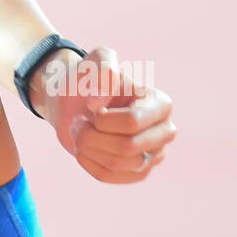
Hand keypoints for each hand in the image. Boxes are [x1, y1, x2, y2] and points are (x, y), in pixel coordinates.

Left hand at [31, 45, 175, 182]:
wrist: (72, 101)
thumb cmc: (88, 79)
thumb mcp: (95, 60)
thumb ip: (104, 67)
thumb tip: (100, 104)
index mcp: (160, 103)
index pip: (133, 122)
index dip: (103, 119)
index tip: (90, 105)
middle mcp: (164, 131)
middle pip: (128, 147)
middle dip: (94, 136)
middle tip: (79, 122)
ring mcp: (153, 155)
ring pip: (119, 163)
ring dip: (88, 147)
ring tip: (79, 132)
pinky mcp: (137, 172)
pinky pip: (110, 176)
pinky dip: (88, 161)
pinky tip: (82, 148)